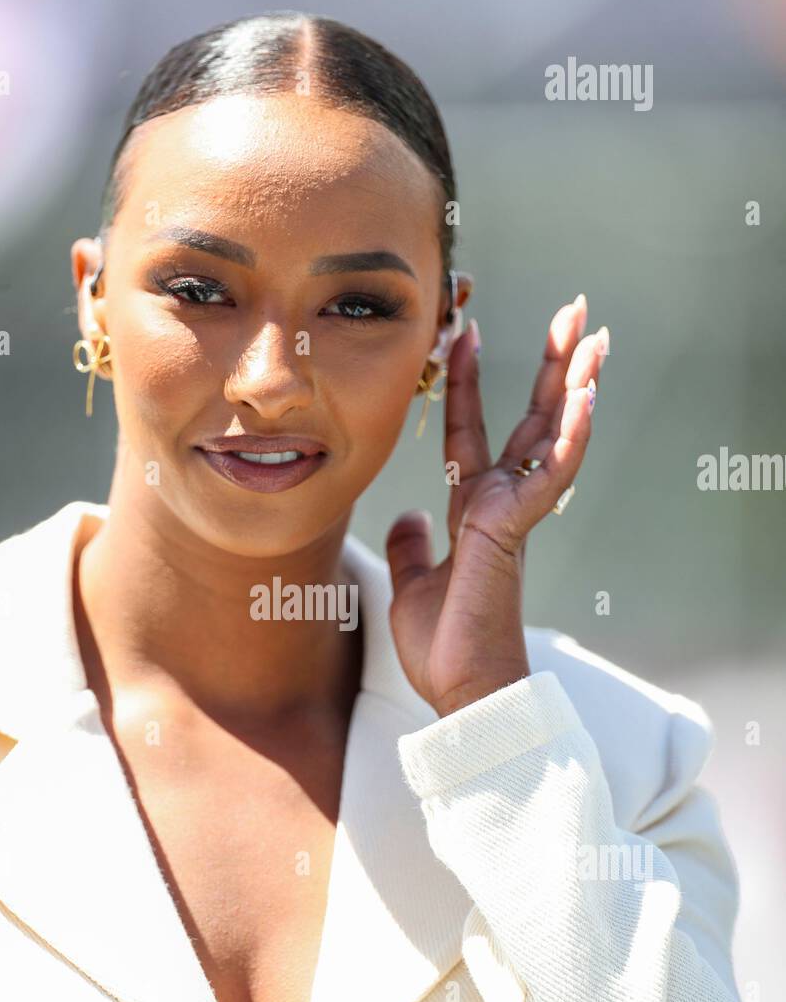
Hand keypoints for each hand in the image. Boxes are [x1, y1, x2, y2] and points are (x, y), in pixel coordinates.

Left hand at [385, 295, 607, 716]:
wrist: (460, 690)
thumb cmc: (444, 646)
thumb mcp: (412, 585)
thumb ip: (413, 547)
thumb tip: (409, 515)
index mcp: (476, 512)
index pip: (474, 433)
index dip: (471, 385)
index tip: (468, 336)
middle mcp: (501, 505)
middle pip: (530, 420)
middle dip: (551, 365)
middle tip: (573, 311)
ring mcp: (513, 515)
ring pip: (551, 436)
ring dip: (574, 383)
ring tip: (592, 333)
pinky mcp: (515, 530)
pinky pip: (551, 474)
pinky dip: (569, 435)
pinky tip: (584, 395)